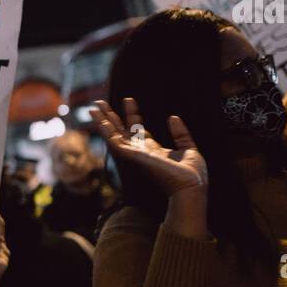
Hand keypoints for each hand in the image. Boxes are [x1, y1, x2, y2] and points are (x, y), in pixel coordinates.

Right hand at [91, 98, 207, 196]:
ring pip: (113, 136)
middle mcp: (140, 152)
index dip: (132, 114)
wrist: (191, 186)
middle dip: (110, 117)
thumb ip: (180, 133)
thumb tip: (172, 117)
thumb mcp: (188, 148)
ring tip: (93, 108)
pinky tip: (101, 122)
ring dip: (102, 122)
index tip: (129, 99)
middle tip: (100, 103)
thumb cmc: (192, 175)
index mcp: (152, 150)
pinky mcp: (134, 157)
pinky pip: (116, 143)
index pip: (137, 129)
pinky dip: (107, 133)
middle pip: (120, 131)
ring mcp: (135, 155)